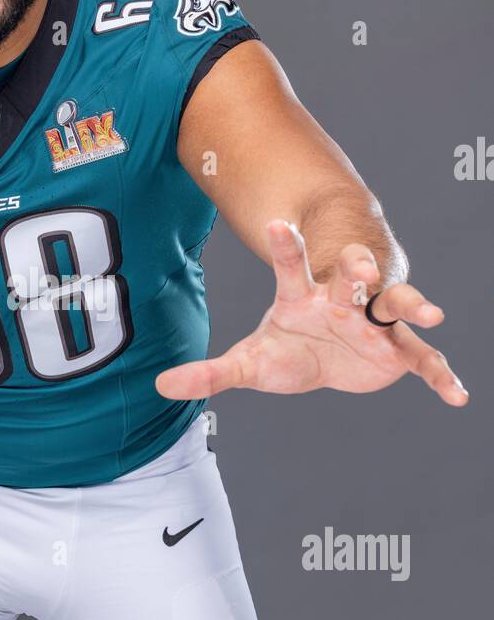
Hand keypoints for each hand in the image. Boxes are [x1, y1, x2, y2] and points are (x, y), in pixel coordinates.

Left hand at [156, 219, 468, 405]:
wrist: (327, 357)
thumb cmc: (290, 347)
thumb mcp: (250, 362)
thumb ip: (211, 373)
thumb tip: (163, 385)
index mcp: (303, 296)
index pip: (290, 265)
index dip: (283, 246)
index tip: (274, 224)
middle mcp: (342, 301)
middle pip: (352, 278)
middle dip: (358, 270)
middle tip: (360, 266)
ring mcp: (373, 324)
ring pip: (395, 307)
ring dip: (410, 306)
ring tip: (430, 312)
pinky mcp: (396, 352)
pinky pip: (422, 361)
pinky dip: (440, 378)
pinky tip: (455, 396)